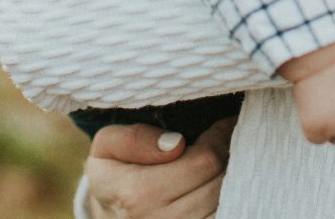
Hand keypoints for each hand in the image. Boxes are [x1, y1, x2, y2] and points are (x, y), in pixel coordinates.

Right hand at [84, 118, 234, 218]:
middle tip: (224, 142)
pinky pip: (223, 214)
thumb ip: (133, 138)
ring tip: (218, 165)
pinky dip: (225, 200)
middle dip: (226, 156)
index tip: (219, 126)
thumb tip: (175, 143)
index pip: (204, 159)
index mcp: (136, 193)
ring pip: (225, 200)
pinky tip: (213, 188)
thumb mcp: (106, 148)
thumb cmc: (113, 177)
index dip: (218, 136)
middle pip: (219, 180)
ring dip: (228, 179)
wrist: (111, 218)